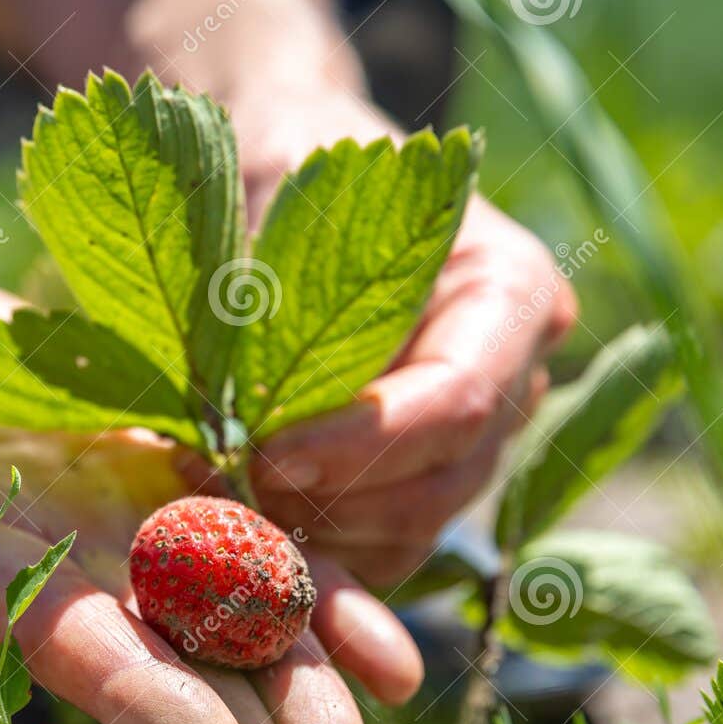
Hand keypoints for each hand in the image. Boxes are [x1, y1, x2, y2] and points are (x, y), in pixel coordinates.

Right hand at [0, 250, 422, 723]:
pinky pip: (256, 536)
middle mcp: (61, 566)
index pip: (73, 651)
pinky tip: (394, 635)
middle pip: (167, 658)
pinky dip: (321, 586)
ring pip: (228, 610)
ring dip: (303, 671)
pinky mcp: (165, 470)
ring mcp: (120, 522)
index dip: (155, 709)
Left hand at [223, 82, 577, 586]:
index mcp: (509, 290)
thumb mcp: (277, 205)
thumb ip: (271, 307)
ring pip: (406, 530)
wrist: (287, 169)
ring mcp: (479, 444)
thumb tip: (224, 418)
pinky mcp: (428, 488)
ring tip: (206, 489)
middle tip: (210, 482)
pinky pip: (379, 554)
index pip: (458, 398)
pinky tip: (234, 512)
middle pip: (436, 483)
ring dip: (304, 531)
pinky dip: (307, 551)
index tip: (262, 455)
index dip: (361, 443)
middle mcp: (516, 377)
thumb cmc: (284, 169)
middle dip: (320, 499)